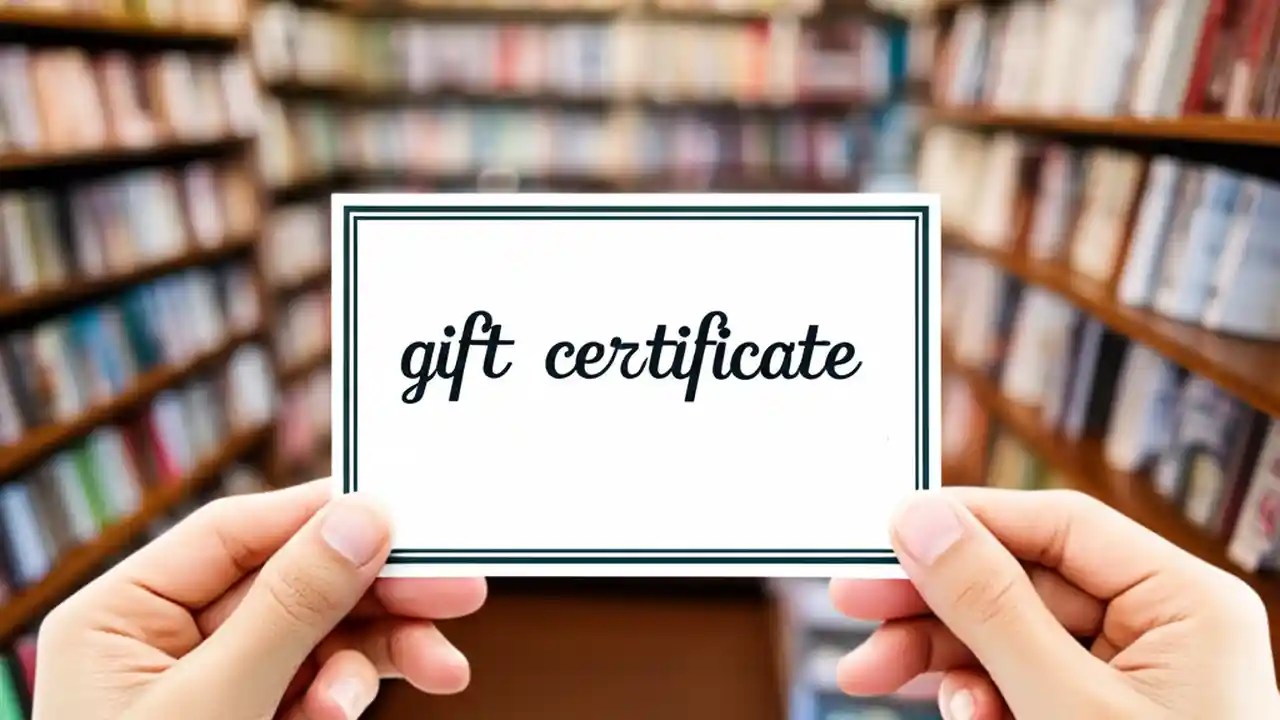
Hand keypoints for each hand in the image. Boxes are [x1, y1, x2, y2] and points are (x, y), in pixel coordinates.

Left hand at [34, 479, 485, 719]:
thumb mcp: (216, 703)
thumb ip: (290, 607)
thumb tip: (360, 520)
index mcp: (124, 612)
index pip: (237, 532)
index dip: (322, 517)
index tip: (401, 517)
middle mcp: (169, 636)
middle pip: (295, 582)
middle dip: (379, 594)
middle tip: (457, 594)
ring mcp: (215, 679)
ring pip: (322, 634)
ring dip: (381, 653)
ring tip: (441, 671)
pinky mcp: (254, 716)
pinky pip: (320, 682)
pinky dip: (352, 694)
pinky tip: (356, 713)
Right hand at [831, 488, 1279, 718]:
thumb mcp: (1063, 704)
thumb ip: (990, 606)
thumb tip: (923, 520)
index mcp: (1184, 604)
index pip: (1057, 525)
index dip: (967, 520)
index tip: (887, 531)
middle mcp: (1160, 630)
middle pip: (1021, 581)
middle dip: (933, 602)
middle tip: (854, 605)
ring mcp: (1128, 678)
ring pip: (1009, 634)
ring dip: (937, 656)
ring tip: (870, 675)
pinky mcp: (1096, 717)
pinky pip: (1020, 681)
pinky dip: (976, 697)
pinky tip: (957, 716)